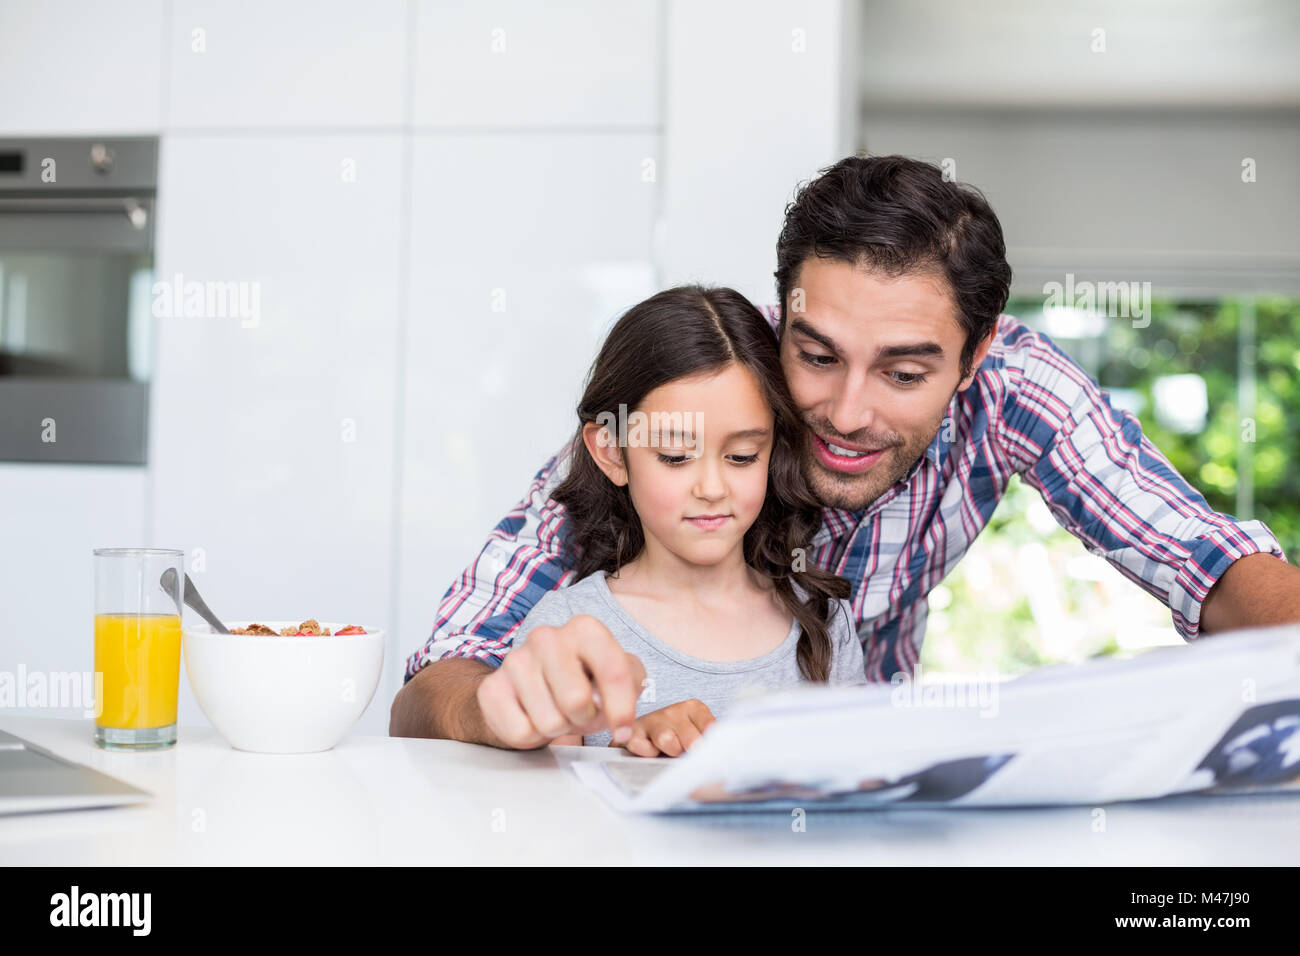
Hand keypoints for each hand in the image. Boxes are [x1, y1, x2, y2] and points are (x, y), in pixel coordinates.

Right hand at [476, 615, 645, 748]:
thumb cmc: (581, 681)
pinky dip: (532, 736)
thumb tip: (622, 717)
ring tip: (557, 713)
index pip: (614, 671)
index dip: (622, 709)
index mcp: (584, 629)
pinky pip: (521, 732)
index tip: (622, 728)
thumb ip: (631, 687)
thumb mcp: (617, 676)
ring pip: (549, 721)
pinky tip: (533, 717)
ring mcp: (515, 660)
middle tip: (582, 715)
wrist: (528, 686)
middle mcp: (547, 637)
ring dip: (558, 728)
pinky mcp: (492, 688)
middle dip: (584, 720)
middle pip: (576, 701)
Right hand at [620, 699, 714, 756]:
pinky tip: (651, 752)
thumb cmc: (678, 737)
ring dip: (670, 752)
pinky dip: (647, 754)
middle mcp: (674, 711)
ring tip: (669, 753)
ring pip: (667, 740)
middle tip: (688, 755)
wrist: (646, 731)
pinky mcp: (633, 732)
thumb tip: (724, 754)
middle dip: (691, 753)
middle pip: (692, 740)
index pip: (711, 729)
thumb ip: (710, 739)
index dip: (711, 747)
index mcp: (694, 708)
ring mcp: (653, 720)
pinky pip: (642, 747)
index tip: (712, 756)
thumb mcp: (698, 733)